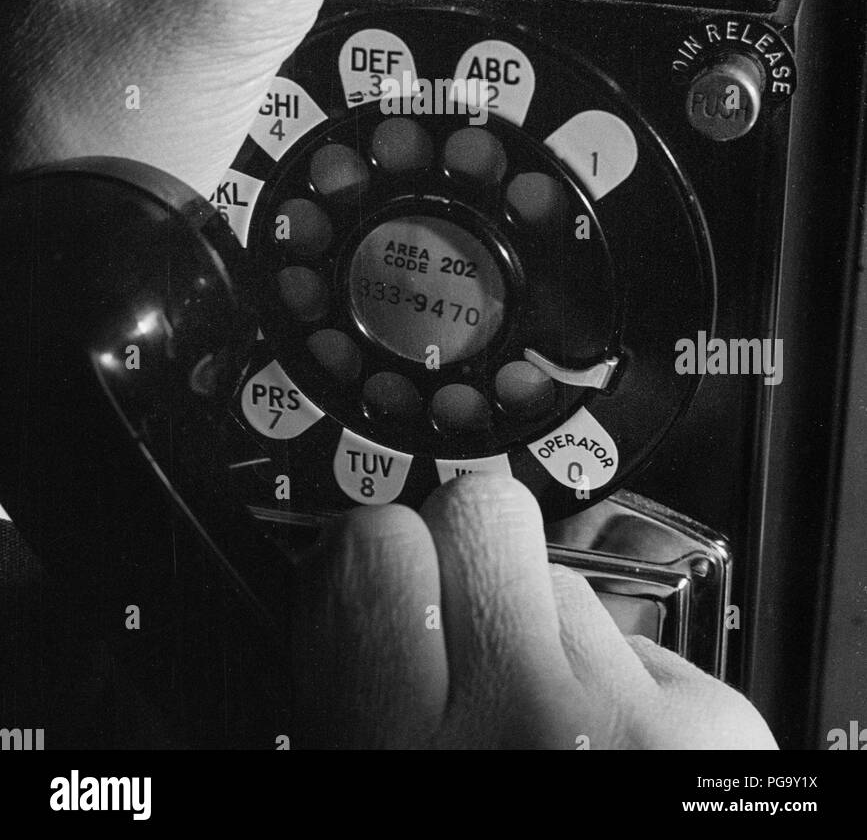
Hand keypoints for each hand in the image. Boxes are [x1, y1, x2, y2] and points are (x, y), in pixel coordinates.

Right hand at [289, 474, 777, 750]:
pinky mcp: (719, 724)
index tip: (382, 593)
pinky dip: (620, 683)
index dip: (375, 566)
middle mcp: (522, 727)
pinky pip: (640, 644)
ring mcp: (634, 718)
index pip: (369, 549)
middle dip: (465, 556)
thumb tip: (344, 594)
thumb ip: (361, 702)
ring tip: (544, 725)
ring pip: (564, 577)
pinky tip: (610, 754)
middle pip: (478, 512)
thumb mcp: (386, 791)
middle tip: (467, 626)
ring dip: (547, 632)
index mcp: (404, 759)